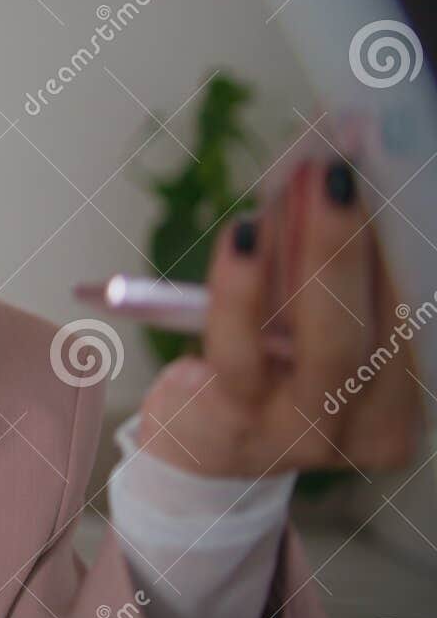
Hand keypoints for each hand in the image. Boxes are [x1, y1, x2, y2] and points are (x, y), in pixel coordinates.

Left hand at [138, 158, 424, 477]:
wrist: (201, 447)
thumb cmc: (266, 362)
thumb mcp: (304, 315)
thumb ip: (321, 257)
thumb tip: (325, 170)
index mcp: (404, 399)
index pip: (414, 316)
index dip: (402, 244)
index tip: (384, 173)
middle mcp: (369, 425)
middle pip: (383, 331)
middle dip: (362, 245)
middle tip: (339, 173)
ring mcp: (307, 436)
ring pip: (326, 344)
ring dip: (314, 257)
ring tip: (298, 189)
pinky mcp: (237, 428)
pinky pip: (242, 352)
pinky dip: (243, 287)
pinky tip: (243, 235)